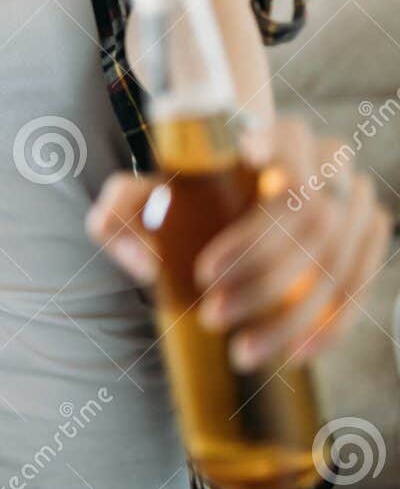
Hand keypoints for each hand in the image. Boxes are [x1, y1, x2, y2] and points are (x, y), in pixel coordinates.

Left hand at [88, 116, 392, 370]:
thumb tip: (146, 262)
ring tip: (243, 350)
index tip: (213, 253)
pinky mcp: (368, 234)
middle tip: (212, 315)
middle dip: (261, 276)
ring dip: (291, 314)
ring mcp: (353, 197)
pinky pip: (362, 284)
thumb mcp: (139, 196)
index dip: (267, 185)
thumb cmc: (180, 192)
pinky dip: (332, 324)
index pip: (285, 150)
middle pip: (309, 218)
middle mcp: (324, 159)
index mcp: (271, 135)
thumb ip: (119, 212)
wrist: (228, 193)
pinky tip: (297, 353)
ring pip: (336, 259)